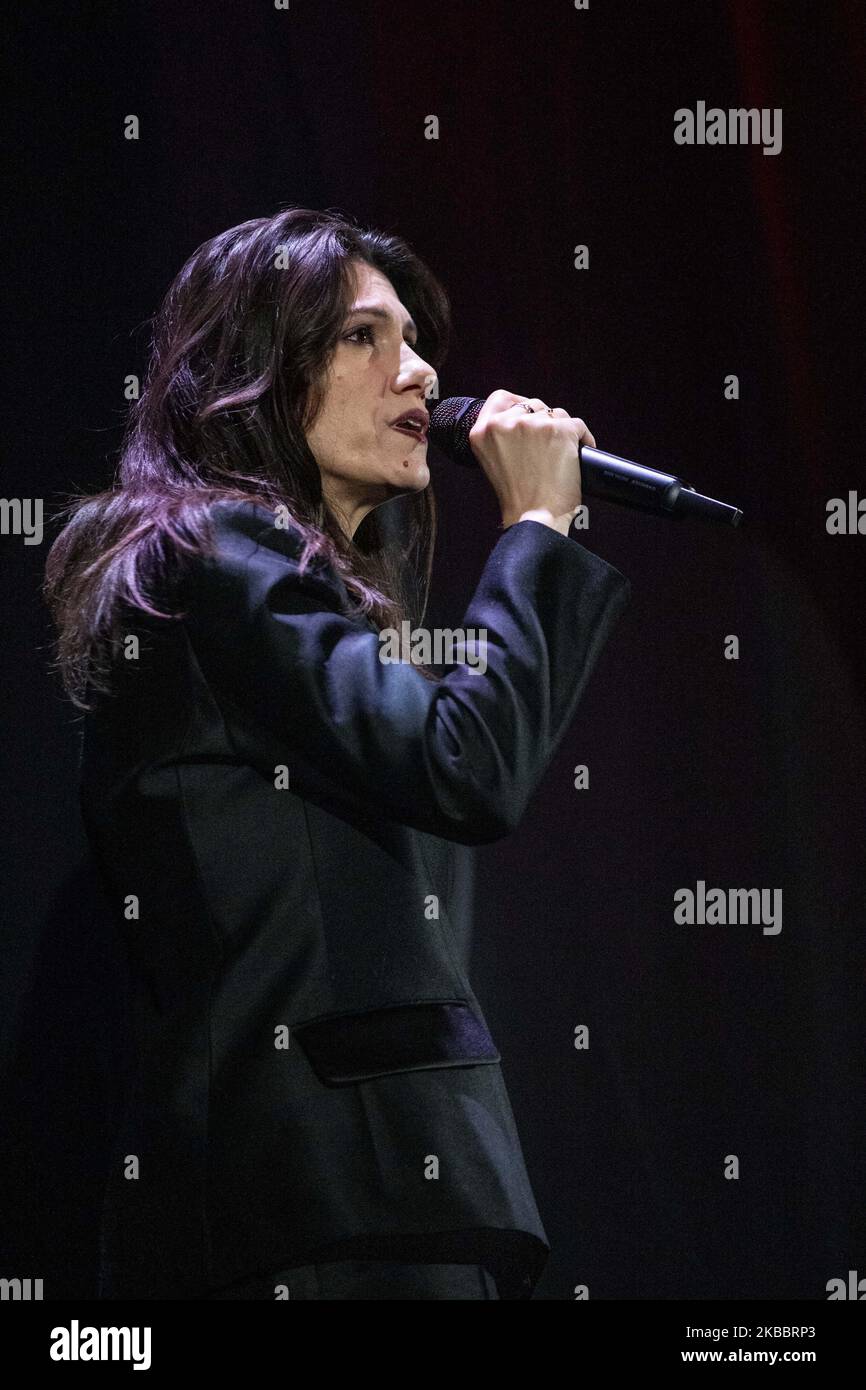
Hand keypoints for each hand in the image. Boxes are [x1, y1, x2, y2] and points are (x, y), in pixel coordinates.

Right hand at [467, 389, 595, 534]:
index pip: (500, 398)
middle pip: (533, 405)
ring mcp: (534, 425)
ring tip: (562, 454)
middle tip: (547, 447)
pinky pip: (578, 425)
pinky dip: (583, 439)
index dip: (517, 404)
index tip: (528, 414)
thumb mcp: (493, 462)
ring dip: (562, 431)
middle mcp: (506, 423)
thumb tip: (525, 419)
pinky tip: (580, 454)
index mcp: (483, 432)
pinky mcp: (561, 430)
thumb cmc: (517, 498)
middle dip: (543, 422)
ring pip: (556, 414)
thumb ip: (501, 437)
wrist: (535, 518)